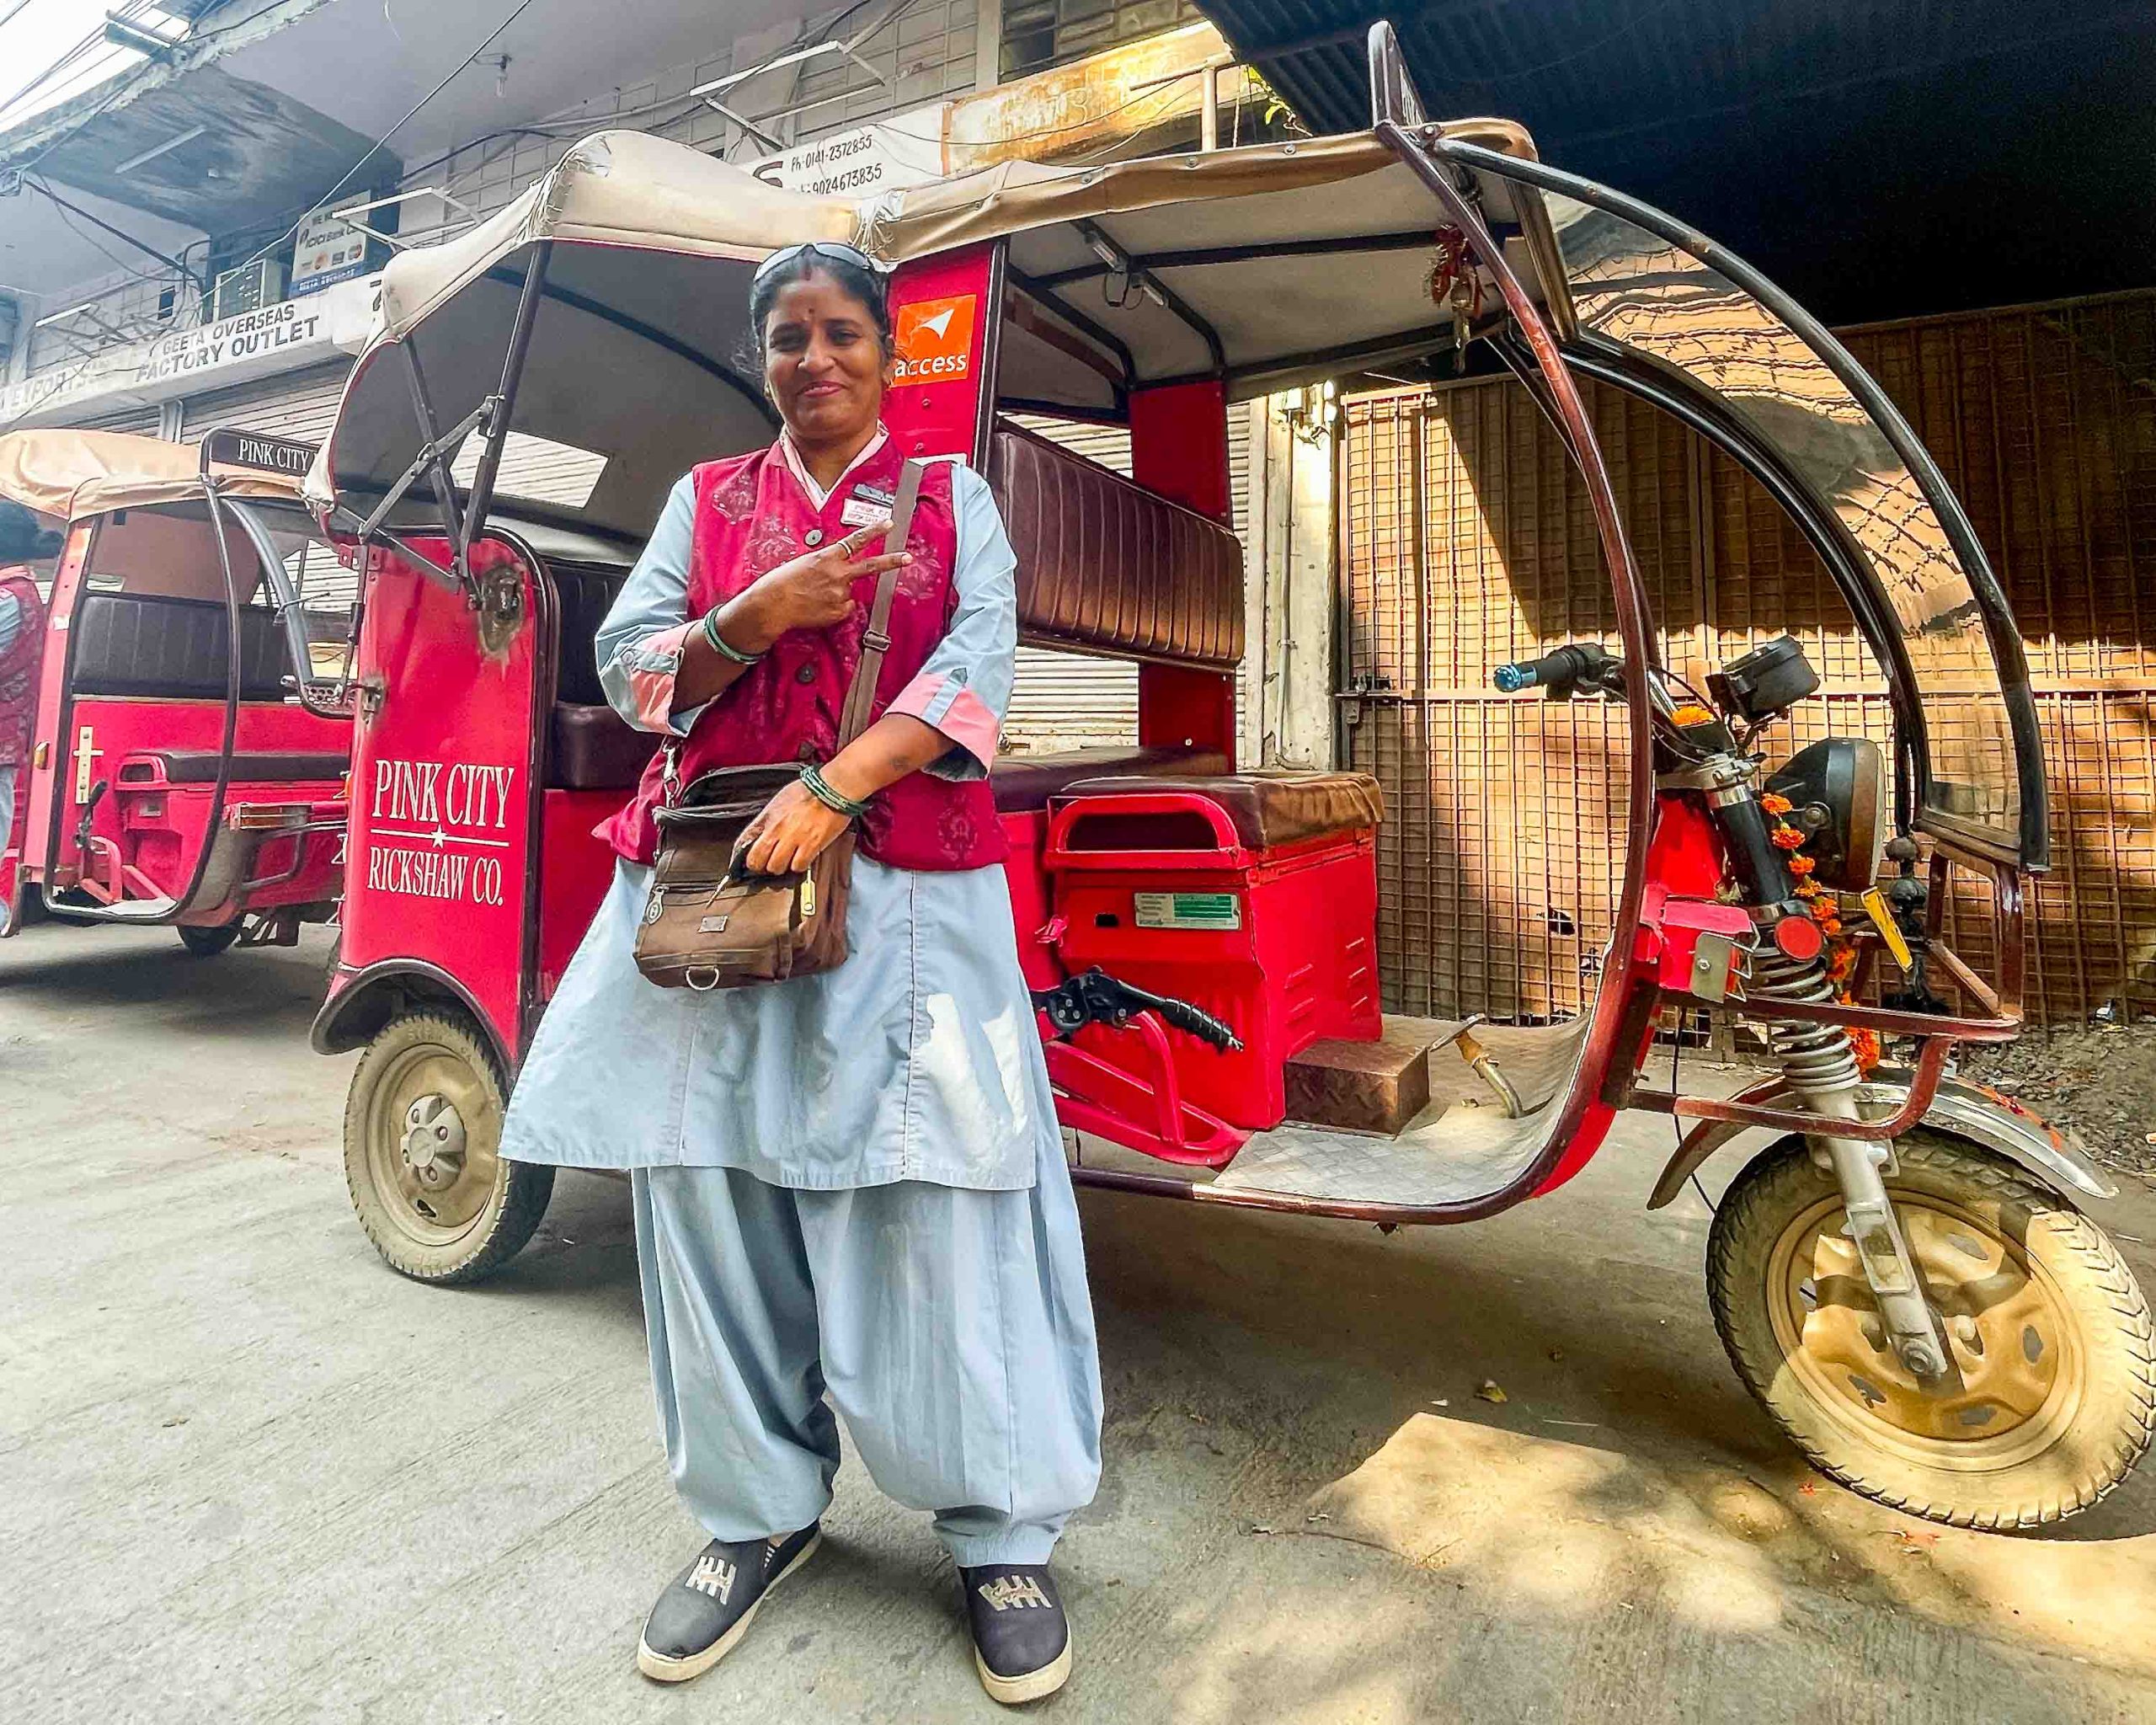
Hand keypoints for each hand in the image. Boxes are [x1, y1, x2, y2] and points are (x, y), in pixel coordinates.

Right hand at [735, 521, 910, 644]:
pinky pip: (844, 608)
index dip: (874, 531)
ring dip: (838, 592)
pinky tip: (818, 606)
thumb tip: (840, 569)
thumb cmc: (783, 582)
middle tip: (907, 557)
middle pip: (871, 566)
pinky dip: (835, 607)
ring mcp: (840, 593)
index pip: (856, 540)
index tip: (889, 524)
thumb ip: (827, 563)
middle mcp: (838, 573)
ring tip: (816, 595)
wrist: (774, 604)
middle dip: (891, 561)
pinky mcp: (839, 611)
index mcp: (827, 557)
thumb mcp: (805, 562)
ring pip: (850, 591)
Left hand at [737, 779, 850, 875]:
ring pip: (776, 867)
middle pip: (756, 860)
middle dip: (760, 865)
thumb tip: (761, 831)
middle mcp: (777, 829)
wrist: (831, 788)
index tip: (747, 860)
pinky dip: (799, 866)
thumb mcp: (780, 799)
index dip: (743, 854)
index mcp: (768, 816)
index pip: (744, 841)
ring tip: (787, 861)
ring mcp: (793, 838)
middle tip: (767, 864)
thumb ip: (769, 817)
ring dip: (781, 867)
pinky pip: (798, 866)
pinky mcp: (811, 845)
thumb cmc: (810, 790)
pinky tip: (802, 859)